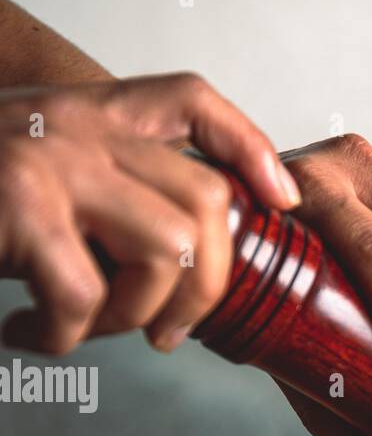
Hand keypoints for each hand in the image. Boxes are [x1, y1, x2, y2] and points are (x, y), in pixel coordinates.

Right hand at [0, 72, 300, 352]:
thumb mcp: (38, 178)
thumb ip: (107, 199)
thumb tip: (172, 275)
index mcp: (87, 115)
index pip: (190, 99)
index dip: (248, 147)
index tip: (282, 200)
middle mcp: (76, 127)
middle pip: (206, 199)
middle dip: (204, 288)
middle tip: (167, 332)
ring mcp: (52, 160)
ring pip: (168, 248)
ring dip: (132, 315)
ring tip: (78, 326)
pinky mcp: (21, 205)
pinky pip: (85, 295)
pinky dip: (61, 336)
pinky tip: (25, 332)